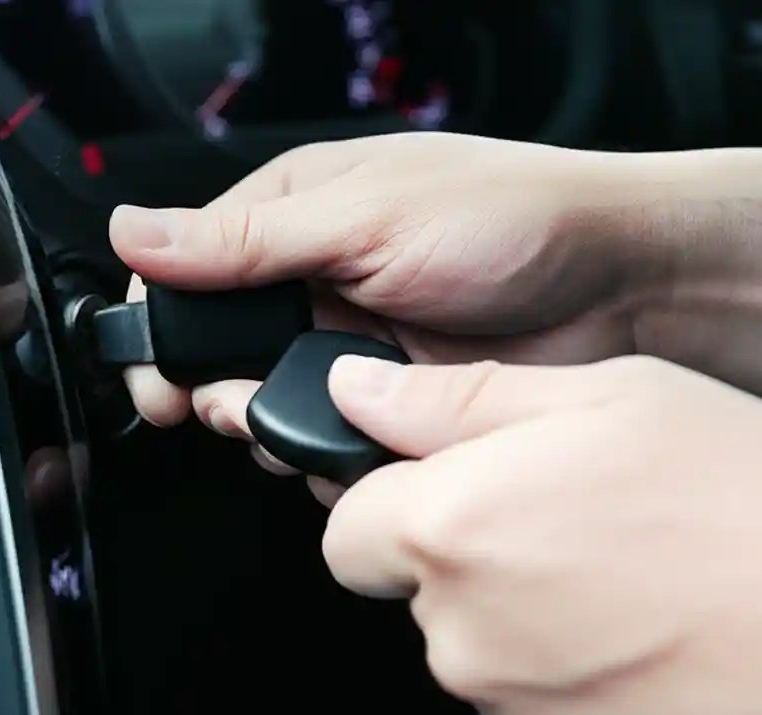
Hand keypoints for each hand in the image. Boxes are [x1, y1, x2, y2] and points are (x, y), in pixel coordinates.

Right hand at [109, 133, 761, 465]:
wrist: (626, 286)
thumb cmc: (512, 218)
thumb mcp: (365, 218)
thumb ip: (246, 240)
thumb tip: (134, 232)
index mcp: (293, 213)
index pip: (185, 269)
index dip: (159, 327)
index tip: (158, 378)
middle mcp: (312, 278)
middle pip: (215, 348)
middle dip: (210, 388)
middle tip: (227, 407)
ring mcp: (347, 344)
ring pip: (264, 403)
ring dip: (265, 425)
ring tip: (292, 421)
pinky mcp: (385, 400)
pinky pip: (323, 441)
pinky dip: (321, 455)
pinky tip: (344, 447)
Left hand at [322, 354, 761, 714]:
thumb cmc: (754, 502)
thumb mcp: (608, 397)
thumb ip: (457, 399)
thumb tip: (355, 391)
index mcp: (452, 529)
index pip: (346, 529)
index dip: (392, 502)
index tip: (455, 485)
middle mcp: (461, 632)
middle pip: (411, 588)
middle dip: (462, 553)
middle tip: (567, 517)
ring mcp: (509, 704)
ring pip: (472, 642)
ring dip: (520, 607)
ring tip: (623, 569)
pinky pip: (526, 692)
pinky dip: (563, 662)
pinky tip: (638, 623)